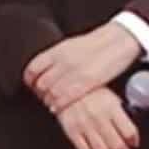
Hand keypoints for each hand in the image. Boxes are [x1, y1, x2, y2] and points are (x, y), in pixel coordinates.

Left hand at [25, 23, 140, 114]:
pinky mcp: (87, 81)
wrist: (118, 40)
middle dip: (40, 94)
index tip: (33, 86)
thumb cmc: (96, 44)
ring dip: (49, 101)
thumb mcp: (70, 46)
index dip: (30, 81)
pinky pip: (66, 98)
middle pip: (41, 84)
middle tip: (43, 97)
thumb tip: (43, 70)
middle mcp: (63, 61)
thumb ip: (56, 58)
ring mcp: (74, 72)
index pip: (33, 69)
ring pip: (51, 93)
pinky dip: (59, 105)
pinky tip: (58, 107)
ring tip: (52, 103)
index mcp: (58, 50)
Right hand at [57, 87, 139, 148]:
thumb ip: (120, 112)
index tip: (134, 143)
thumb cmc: (86, 91)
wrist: (62, 87)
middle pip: (117, 145)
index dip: (134, 141)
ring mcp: (85, 126)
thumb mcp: (109, 96)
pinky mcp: (72, 132)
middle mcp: (99, 118)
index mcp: (111, 107)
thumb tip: (129, 130)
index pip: (128, 131)